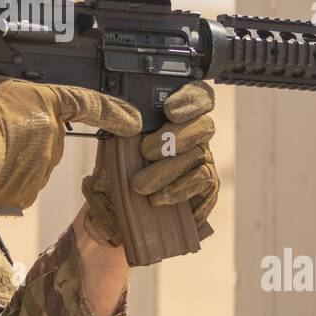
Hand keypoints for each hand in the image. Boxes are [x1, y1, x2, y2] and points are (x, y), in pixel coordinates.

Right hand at [0, 75, 140, 211]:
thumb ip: (14, 89)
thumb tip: (10, 92)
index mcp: (47, 104)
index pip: (90, 105)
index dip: (114, 112)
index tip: (134, 122)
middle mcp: (52, 136)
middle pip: (48, 137)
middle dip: (28, 135)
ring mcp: (42, 166)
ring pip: (35, 162)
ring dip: (16, 158)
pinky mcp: (28, 191)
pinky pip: (21, 184)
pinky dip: (7, 179)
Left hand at [81, 81, 219, 247]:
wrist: (116, 218)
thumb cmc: (114, 179)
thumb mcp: (108, 155)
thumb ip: (114, 136)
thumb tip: (114, 117)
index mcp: (170, 120)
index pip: (195, 97)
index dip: (190, 98)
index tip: (168, 110)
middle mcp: (191, 137)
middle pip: (203, 125)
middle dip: (176, 136)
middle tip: (146, 151)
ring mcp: (201, 162)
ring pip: (200, 155)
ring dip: (170, 169)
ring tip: (140, 186)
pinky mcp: (206, 189)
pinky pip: (205, 184)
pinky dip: (181, 191)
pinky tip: (160, 199)